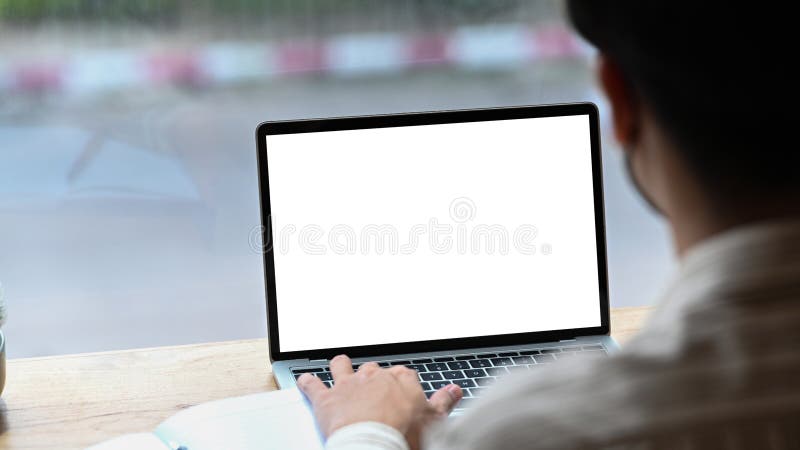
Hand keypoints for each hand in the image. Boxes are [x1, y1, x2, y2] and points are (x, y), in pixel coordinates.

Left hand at [297, 354, 462, 448]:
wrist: (373, 447)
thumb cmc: (402, 435)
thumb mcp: (434, 420)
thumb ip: (444, 402)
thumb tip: (455, 390)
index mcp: (400, 379)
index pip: (403, 374)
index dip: (402, 384)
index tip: (403, 393)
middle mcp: (373, 377)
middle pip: (373, 369)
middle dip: (372, 377)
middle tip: (374, 391)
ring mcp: (348, 385)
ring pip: (342, 367)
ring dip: (340, 368)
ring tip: (340, 370)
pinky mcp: (326, 399)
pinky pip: (312, 385)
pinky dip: (307, 382)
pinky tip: (305, 381)